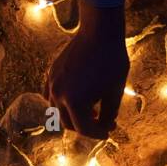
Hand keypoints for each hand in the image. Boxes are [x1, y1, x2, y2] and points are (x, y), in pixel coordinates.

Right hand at [44, 3, 128, 138]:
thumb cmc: (111, 61)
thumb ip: (109, 114)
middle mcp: (59, 96)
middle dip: (86, 126)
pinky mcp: (51, 74)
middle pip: (69, 123)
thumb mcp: (115, 91)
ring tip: (88, 111)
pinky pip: (51, 95)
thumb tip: (106, 126)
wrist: (99, 32)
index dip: (98, 134)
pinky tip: (74, 97)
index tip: (109, 132)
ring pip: (57, 110)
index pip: (84, 129)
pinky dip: (61, 101)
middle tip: (102, 122)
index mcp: (75, 103)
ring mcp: (52, 84)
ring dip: (72, 115)